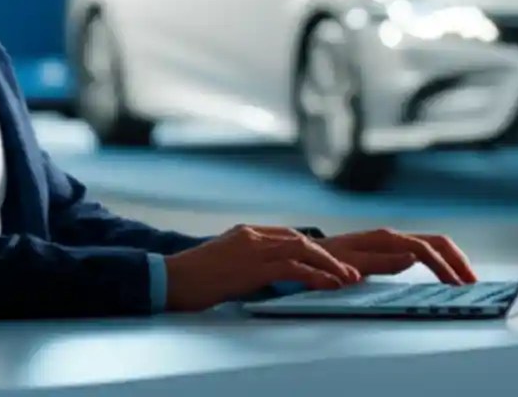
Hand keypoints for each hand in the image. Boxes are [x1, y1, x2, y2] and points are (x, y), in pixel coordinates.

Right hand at [163, 225, 360, 310]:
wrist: (168, 279)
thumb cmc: (192, 278)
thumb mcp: (226, 265)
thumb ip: (249, 264)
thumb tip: (272, 278)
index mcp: (247, 233)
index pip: (289, 236)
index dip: (314, 249)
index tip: (330, 262)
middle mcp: (253, 236)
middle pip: (301, 240)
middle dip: (328, 257)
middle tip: (349, 272)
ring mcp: (253, 249)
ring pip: (302, 251)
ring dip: (329, 266)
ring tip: (347, 280)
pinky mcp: (251, 267)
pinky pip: (292, 269)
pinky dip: (315, 276)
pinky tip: (328, 285)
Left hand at [318, 229, 478, 285]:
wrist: (304, 254)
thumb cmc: (323, 261)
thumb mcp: (349, 264)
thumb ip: (380, 262)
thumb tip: (412, 258)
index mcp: (385, 240)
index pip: (426, 250)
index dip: (446, 267)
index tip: (459, 285)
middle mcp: (392, 237)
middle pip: (437, 242)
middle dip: (458, 261)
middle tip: (473, 284)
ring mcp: (392, 242)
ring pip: (433, 245)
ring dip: (452, 261)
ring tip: (466, 282)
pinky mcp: (390, 249)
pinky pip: (424, 251)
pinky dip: (440, 262)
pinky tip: (445, 277)